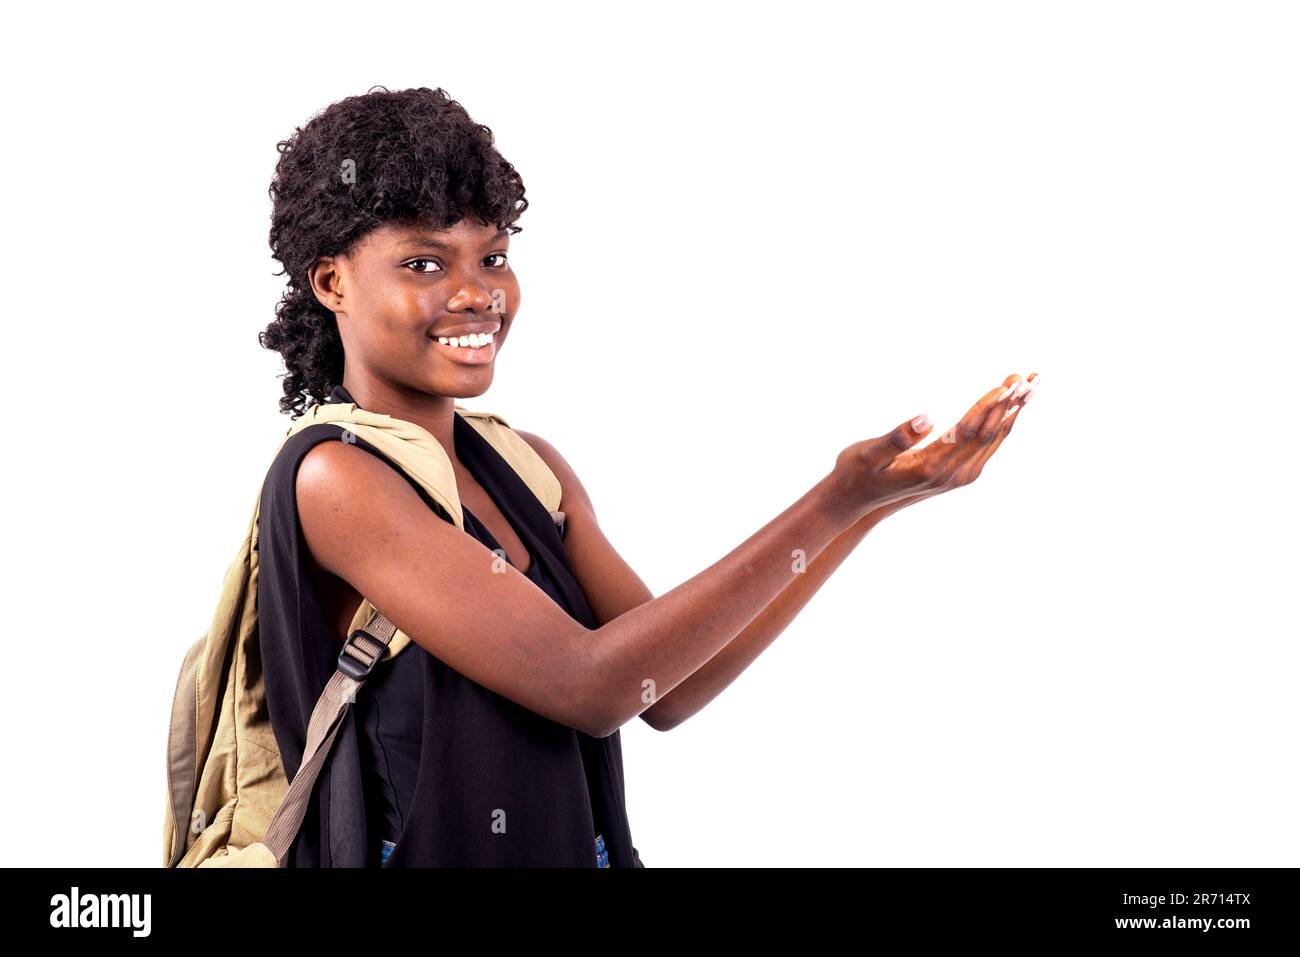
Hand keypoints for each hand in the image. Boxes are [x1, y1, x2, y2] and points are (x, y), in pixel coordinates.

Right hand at [829, 372, 1036, 523]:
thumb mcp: (868, 454)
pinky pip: (988, 446)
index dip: (990, 406)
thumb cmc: (856, 472)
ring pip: (993, 441)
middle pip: (989, 435)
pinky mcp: (959, 475)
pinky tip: (1010, 410)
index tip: (1009, 383)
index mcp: (931, 466)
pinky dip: (1002, 425)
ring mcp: (958, 477)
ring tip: (1029, 388)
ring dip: (1012, 413)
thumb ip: (895, 438)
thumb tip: (925, 417)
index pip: (969, 431)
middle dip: (1011, 405)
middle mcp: (951, 474)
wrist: (857, 502)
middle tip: (1030, 377)